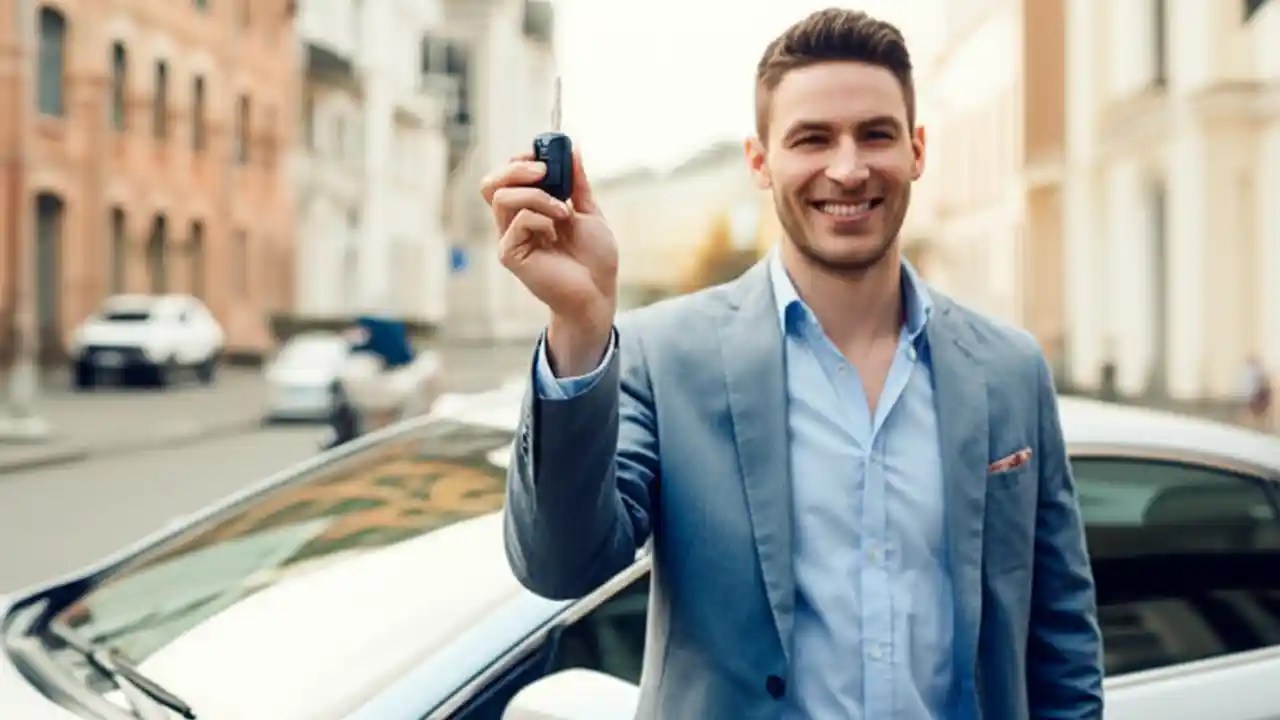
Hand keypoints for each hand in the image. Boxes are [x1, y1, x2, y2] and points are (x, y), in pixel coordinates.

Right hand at [481, 149, 616, 374]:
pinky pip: (517, 222)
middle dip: (516, 169)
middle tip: (544, 170)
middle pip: (491, 184)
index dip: (522, 160)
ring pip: (502, 198)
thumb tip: (573, 148)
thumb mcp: (588, 211)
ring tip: (562, 211)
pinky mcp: (511, 255)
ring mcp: (510, 239)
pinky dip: (541, 217)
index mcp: (529, 210)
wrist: (599, 292)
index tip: (546, 155)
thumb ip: (577, 183)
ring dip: (536, 195)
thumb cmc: (594, 258)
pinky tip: (558, 230)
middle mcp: (514, 223)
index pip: (508, 177)